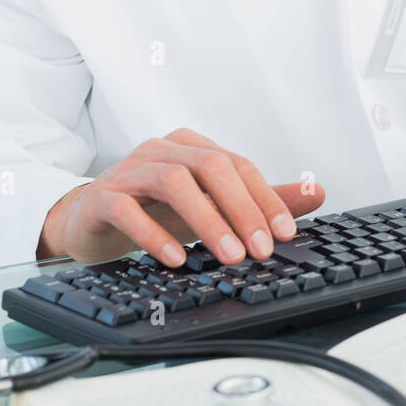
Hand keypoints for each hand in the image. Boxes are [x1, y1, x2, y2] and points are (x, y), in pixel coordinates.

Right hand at [38, 127, 323, 266]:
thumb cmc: (155, 210)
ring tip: (228, 256)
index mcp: (192, 146)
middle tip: (260, 249)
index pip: (237, 164)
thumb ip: (260, 200)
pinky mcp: (102, 197)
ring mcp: (129, 170)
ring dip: (207, 220)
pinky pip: (129, 210)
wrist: (89, 221)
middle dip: (241, 208)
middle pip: (211, 166)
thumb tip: (316, 192)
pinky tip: (177, 259)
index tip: (284, 233)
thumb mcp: (210, 206)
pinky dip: (155, 235)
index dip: (264, 198)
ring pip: (174, 181)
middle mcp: (162, 150)